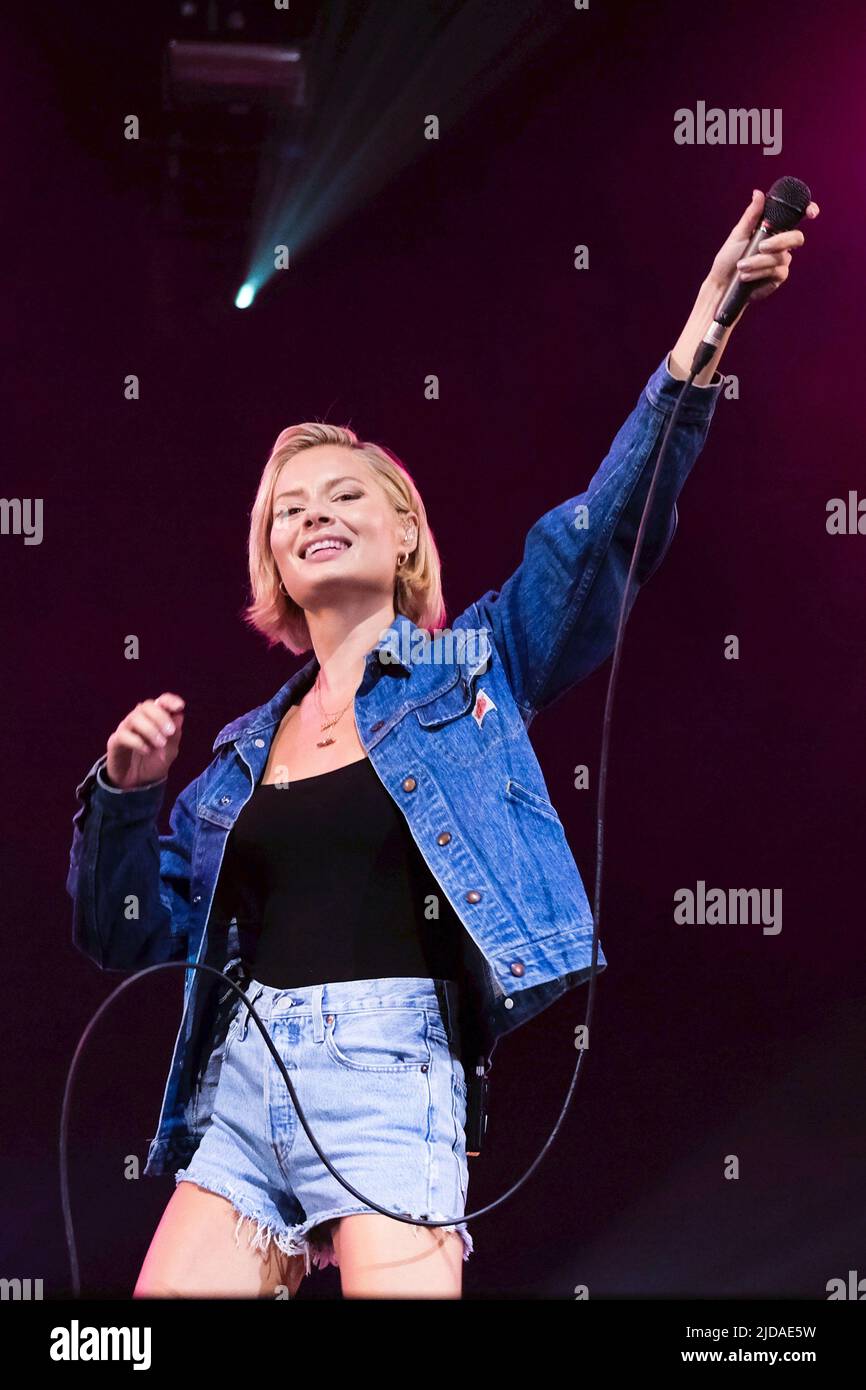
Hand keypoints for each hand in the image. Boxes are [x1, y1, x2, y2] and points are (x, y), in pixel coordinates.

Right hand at [105, 692, 185, 789]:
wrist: (137, 784)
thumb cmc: (153, 764)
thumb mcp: (170, 752)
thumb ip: (175, 736)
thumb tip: (179, 716)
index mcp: (154, 719)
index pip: (160, 701)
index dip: (169, 700)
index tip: (180, 706)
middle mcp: (138, 719)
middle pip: (146, 706)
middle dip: (160, 716)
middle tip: (170, 732)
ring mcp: (125, 729)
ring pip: (135, 718)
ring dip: (150, 729)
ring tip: (160, 744)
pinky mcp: (115, 741)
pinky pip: (123, 735)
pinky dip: (137, 741)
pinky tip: (147, 751)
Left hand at [706, 187, 819, 305]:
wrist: (723, 282)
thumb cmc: (729, 257)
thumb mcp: (738, 234)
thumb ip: (751, 215)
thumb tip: (758, 193)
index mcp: (774, 229)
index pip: (797, 217)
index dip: (809, 211)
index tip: (811, 213)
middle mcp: (782, 244)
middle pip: (797, 238)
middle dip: (779, 241)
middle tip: (761, 247)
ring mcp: (782, 261)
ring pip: (782, 257)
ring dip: (758, 262)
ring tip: (741, 267)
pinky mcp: (778, 277)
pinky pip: (777, 272)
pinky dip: (759, 272)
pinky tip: (746, 276)